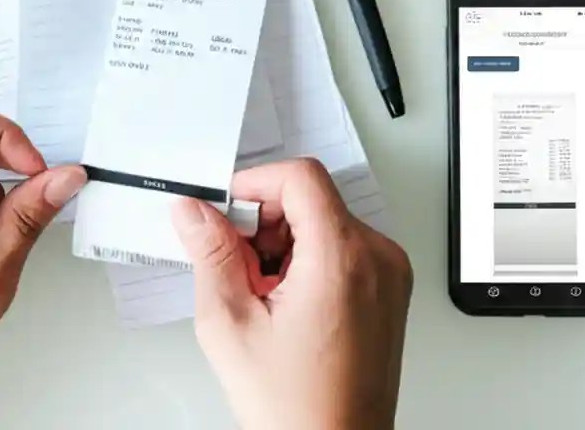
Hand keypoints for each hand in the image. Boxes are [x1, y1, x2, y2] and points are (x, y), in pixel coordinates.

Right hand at [171, 159, 412, 429]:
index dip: (255, 183)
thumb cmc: (296, 408)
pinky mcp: (390, 289)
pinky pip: (345, 249)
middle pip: (313, 199)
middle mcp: (377, 258)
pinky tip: (287, 303)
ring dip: (286, 245)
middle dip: (266, 223)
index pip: (301, 177)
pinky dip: (310, 261)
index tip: (228, 209)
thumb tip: (194, 211)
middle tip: (236, 265)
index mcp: (342, 259)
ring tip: (263, 296)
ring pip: (326, 223)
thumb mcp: (231, 325)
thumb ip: (212, 255)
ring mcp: (390, 274)